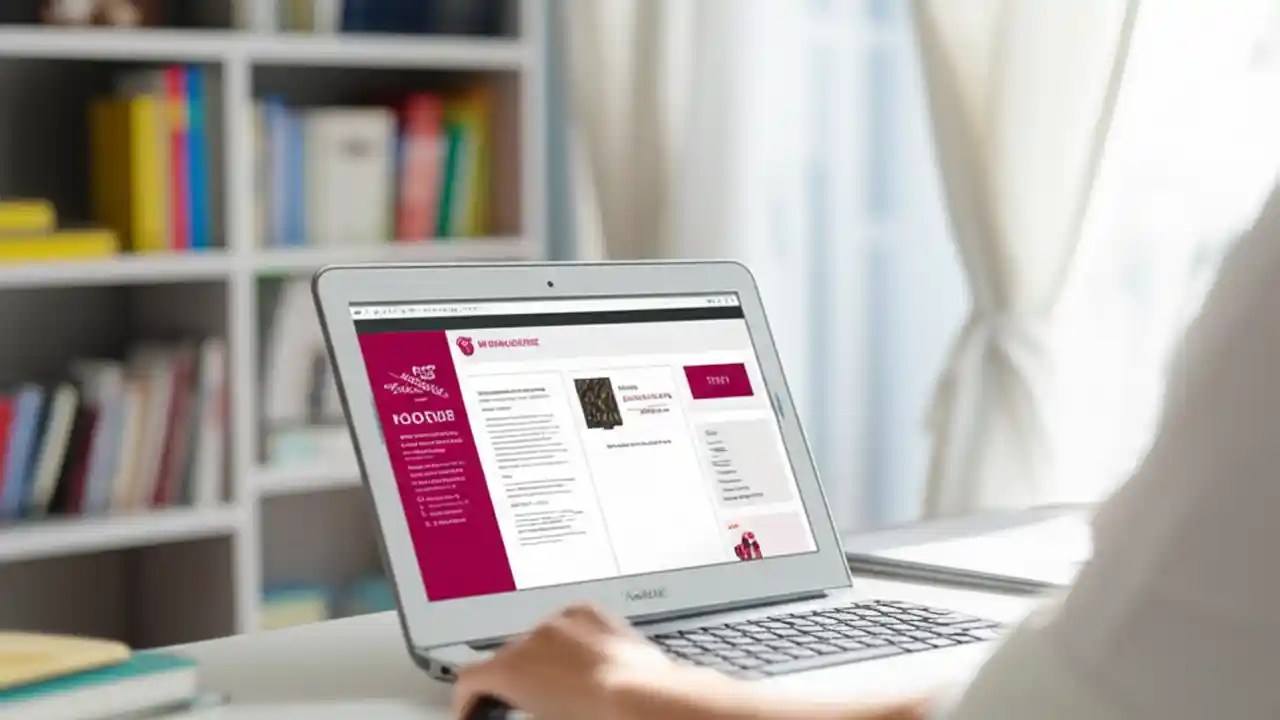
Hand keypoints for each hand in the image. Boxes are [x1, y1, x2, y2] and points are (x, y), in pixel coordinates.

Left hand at [453, 604, 930, 719]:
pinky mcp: (509, 665)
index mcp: (617, 617)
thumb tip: (899, 699)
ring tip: (517, 712)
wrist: (656, 711)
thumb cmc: (688, 705)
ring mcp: (538, 639)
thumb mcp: (722, 689)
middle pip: (545, 638)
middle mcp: (576, 616)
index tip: (574, 671)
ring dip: (517, 686)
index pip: (583, 626)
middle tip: (554, 703)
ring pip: (514, 658)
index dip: (576, 648)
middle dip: (549, 666)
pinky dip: (473, 704)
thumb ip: (759, 689)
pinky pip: (474, 683)